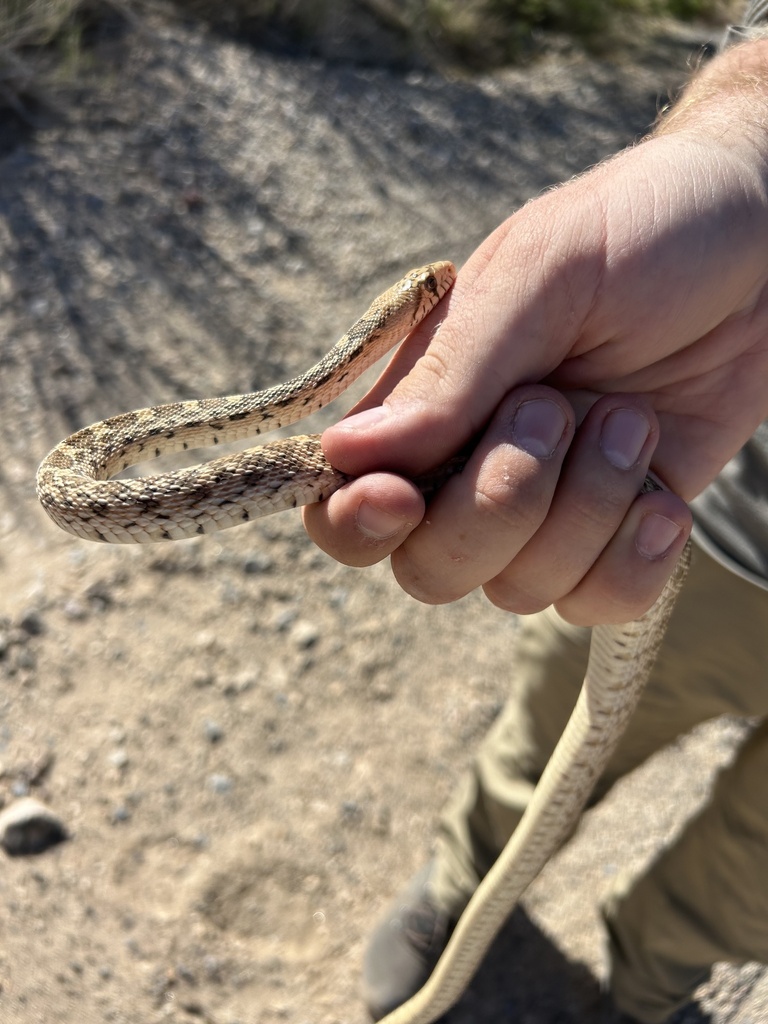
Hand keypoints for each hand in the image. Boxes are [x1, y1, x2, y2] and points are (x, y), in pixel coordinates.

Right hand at [305, 44, 767, 624]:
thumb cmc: (646, 230)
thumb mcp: (544, 273)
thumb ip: (452, 370)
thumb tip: (346, 454)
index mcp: (425, 400)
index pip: (342, 499)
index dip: (355, 521)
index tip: (402, 497)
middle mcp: (470, 464)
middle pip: (429, 568)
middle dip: (500, 505)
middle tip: (559, 409)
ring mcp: (546, 508)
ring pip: (519, 590)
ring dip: (586, 510)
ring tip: (632, 418)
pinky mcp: (615, 533)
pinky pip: (594, 605)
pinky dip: (631, 563)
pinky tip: (664, 499)